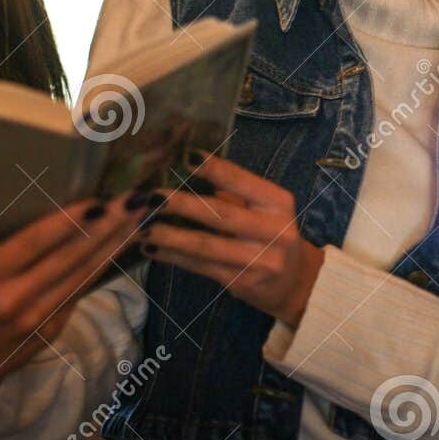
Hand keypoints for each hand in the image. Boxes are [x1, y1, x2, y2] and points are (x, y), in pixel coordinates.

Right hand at [0, 194, 146, 409]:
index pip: (34, 243)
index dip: (70, 222)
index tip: (99, 200)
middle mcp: (15, 298)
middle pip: (69, 257)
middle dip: (107, 227)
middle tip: (136, 201)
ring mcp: (36, 318)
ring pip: (83, 276)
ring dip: (114, 246)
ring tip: (139, 219)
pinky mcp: (50, 332)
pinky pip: (79, 295)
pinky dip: (101, 270)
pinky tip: (120, 248)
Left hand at [141, 151, 322, 327]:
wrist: (295, 282)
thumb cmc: (270, 233)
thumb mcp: (264, 209)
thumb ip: (233, 193)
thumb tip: (185, 170)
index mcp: (277, 203)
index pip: (242, 182)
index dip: (214, 169)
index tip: (186, 156)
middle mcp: (273, 231)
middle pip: (221, 215)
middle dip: (182, 205)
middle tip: (151, 196)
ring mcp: (260, 260)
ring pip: (206, 246)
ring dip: (170, 237)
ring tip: (142, 228)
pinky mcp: (243, 283)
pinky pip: (202, 267)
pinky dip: (174, 257)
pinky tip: (153, 250)